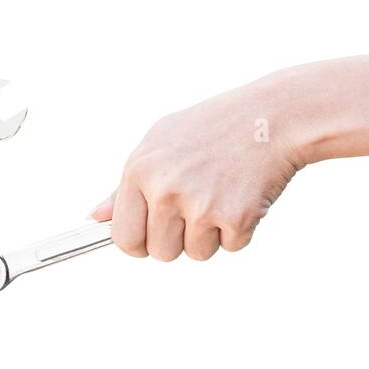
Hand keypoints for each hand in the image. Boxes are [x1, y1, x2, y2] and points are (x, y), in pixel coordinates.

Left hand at [94, 82, 302, 261]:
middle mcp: (165, 190)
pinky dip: (240, 229)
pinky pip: (230, 247)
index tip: (151, 236)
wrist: (272, 115)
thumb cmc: (212, 127)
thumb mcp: (160, 142)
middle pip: (160, 253)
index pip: (123, 237)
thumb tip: (96, 217)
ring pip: (195, 253)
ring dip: (211, 234)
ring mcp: (200, 205)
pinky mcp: (235, 217)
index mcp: (140, 171)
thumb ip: (124, 186)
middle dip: (178, 240)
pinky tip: (243, 195)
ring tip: (221, 194)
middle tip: (197, 206)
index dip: (139, 243)